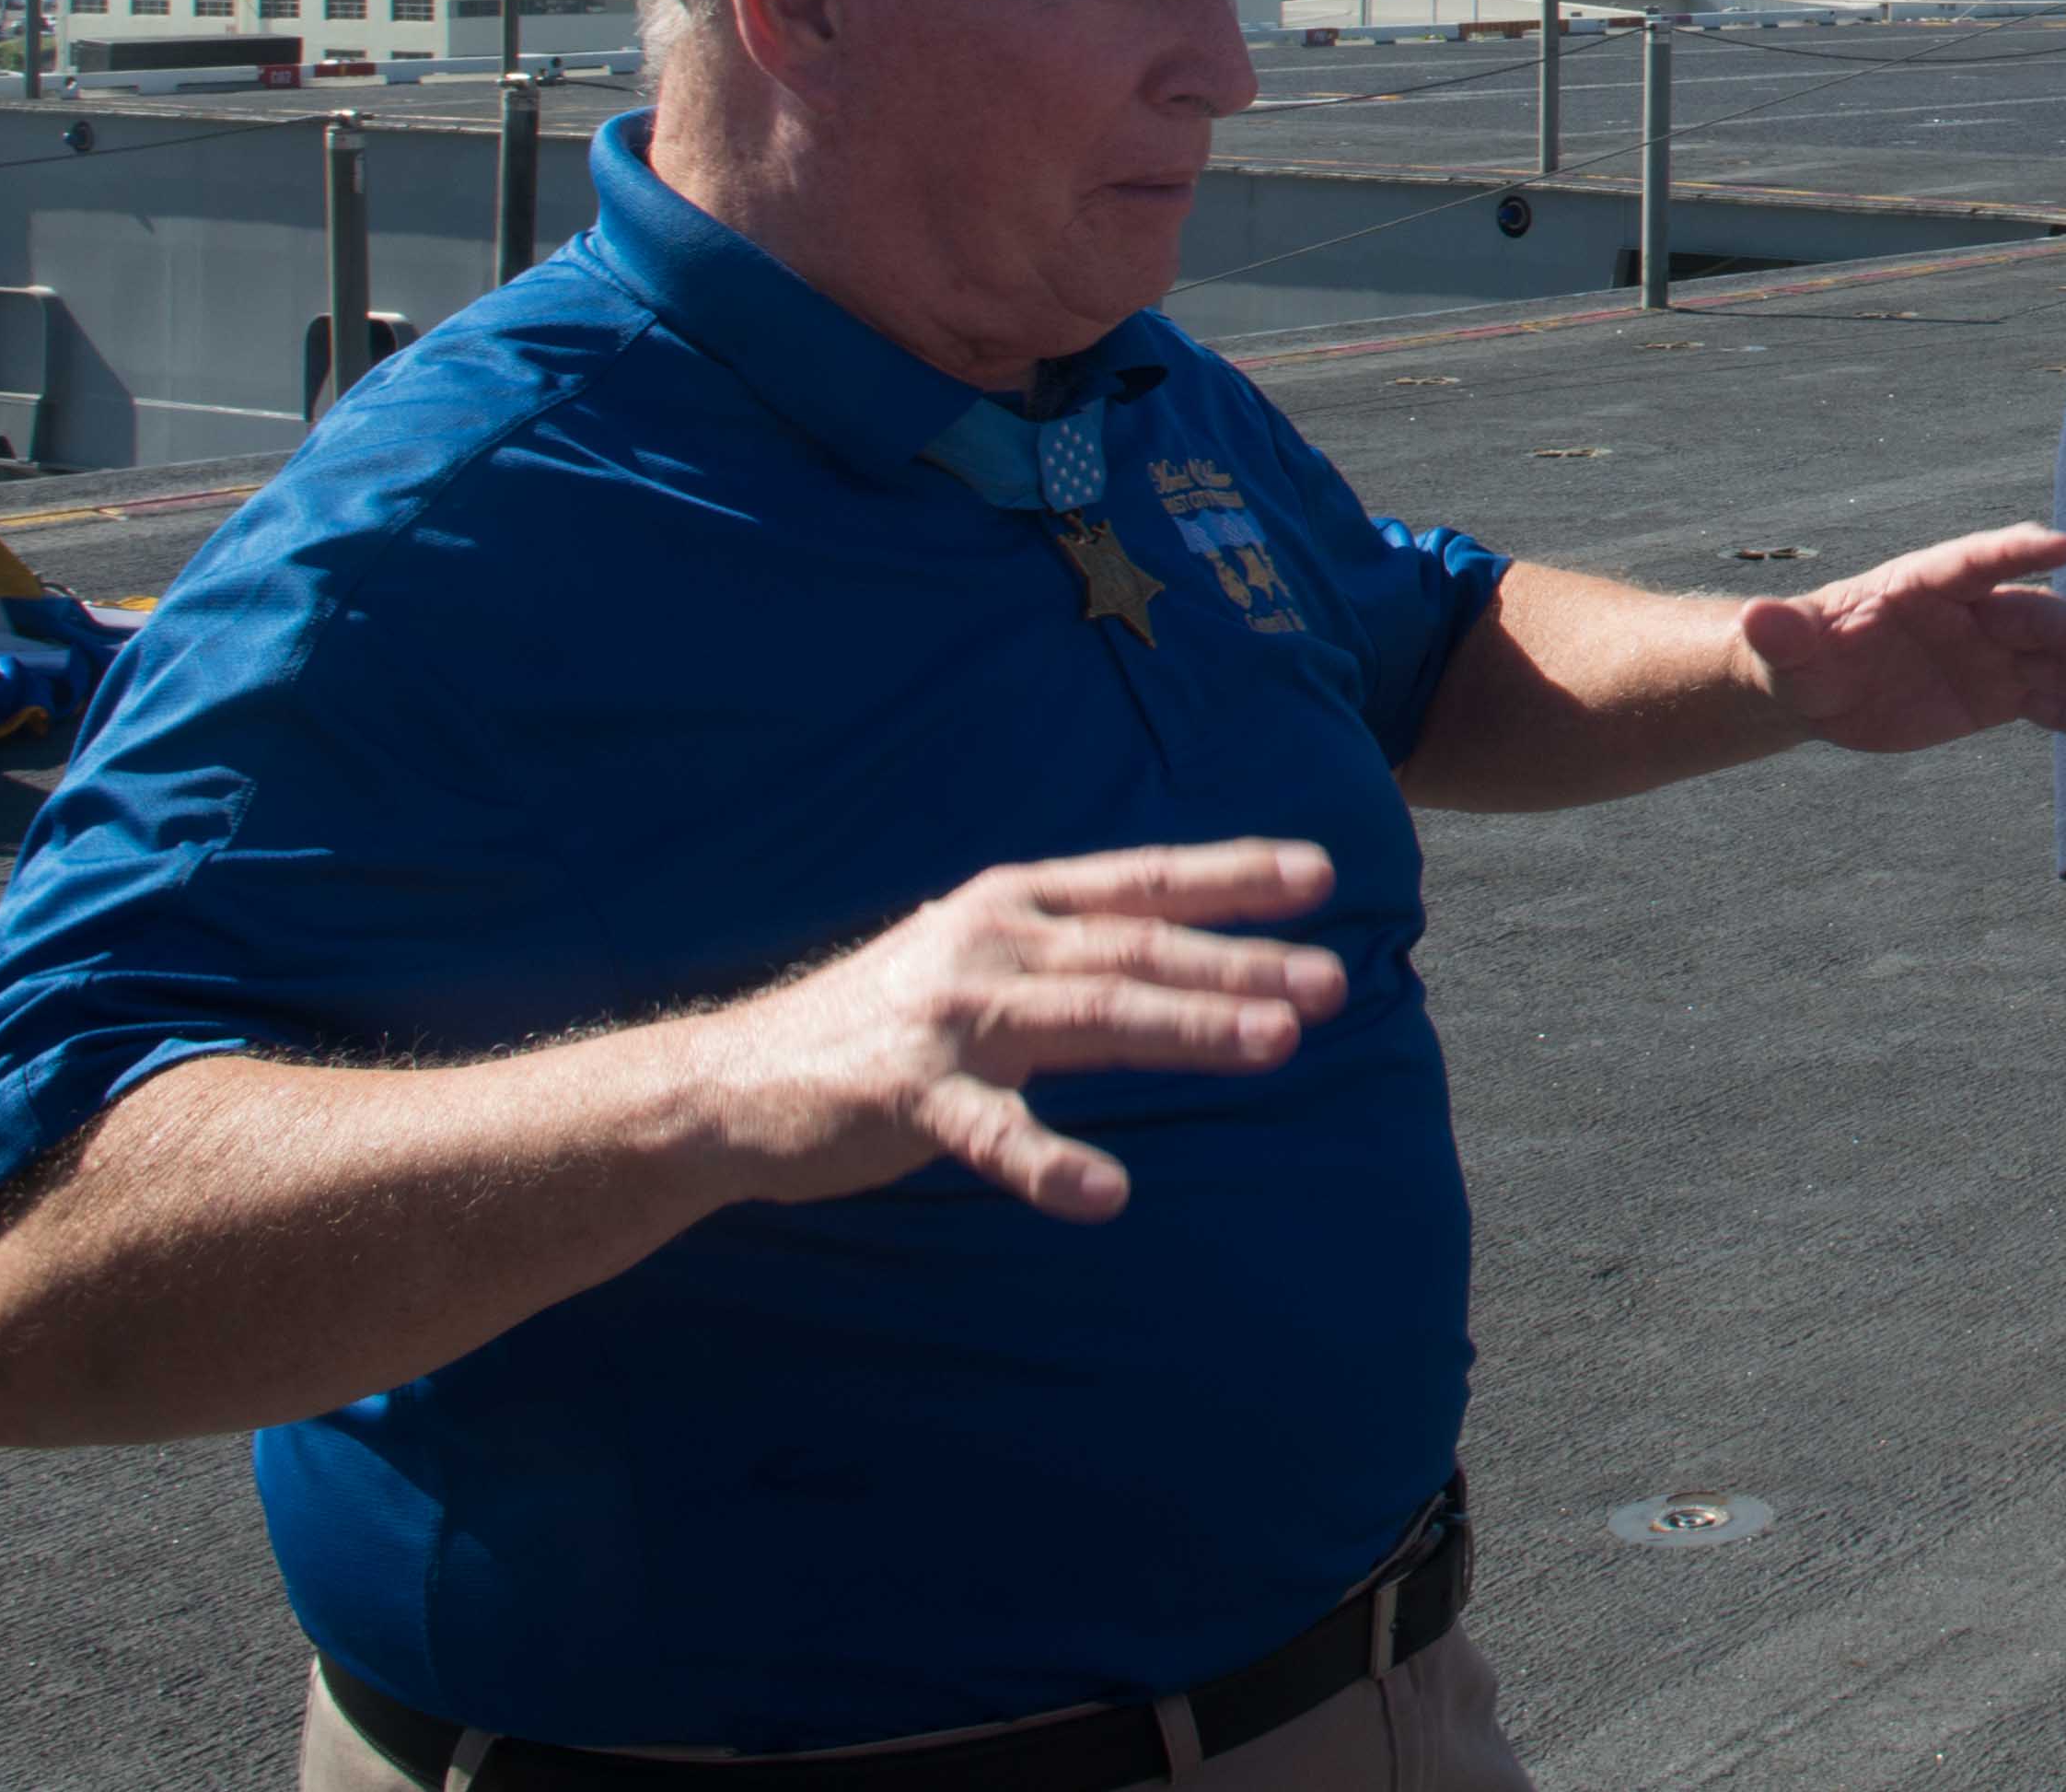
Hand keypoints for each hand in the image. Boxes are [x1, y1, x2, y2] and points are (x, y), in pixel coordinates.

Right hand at [684, 841, 1350, 1221]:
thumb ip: (1071, 951)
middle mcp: (992, 942)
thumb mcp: (980, 956)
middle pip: (1138, 946)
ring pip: (1092, 1015)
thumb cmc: (881, 1020)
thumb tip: (1186, 953)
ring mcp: (950, 1016)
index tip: (1323, 876)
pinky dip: (1049, 1163)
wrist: (732, 1079)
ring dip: (1190, 1025)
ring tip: (1275, 1044)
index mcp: (1015, 903)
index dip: (1233, 872)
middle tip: (1333, 983)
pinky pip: (991, 1132)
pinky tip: (1106, 1194)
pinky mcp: (906, 1095)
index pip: (1144, 880)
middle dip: (1241, 961)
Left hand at [1740, 522, 2065, 758]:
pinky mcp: (1996, 695)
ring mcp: (1990, 654)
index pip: (1974, 562)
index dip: (2015, 554)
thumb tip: (1754, 617)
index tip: (2063, 547)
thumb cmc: (1797, 659)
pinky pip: (2049, 707)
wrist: (1818, 688)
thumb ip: (1781, 635)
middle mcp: (1968, 613)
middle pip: (2032, 614)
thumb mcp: (1783, 653)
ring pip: (2058, 660)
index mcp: (1921, 585)